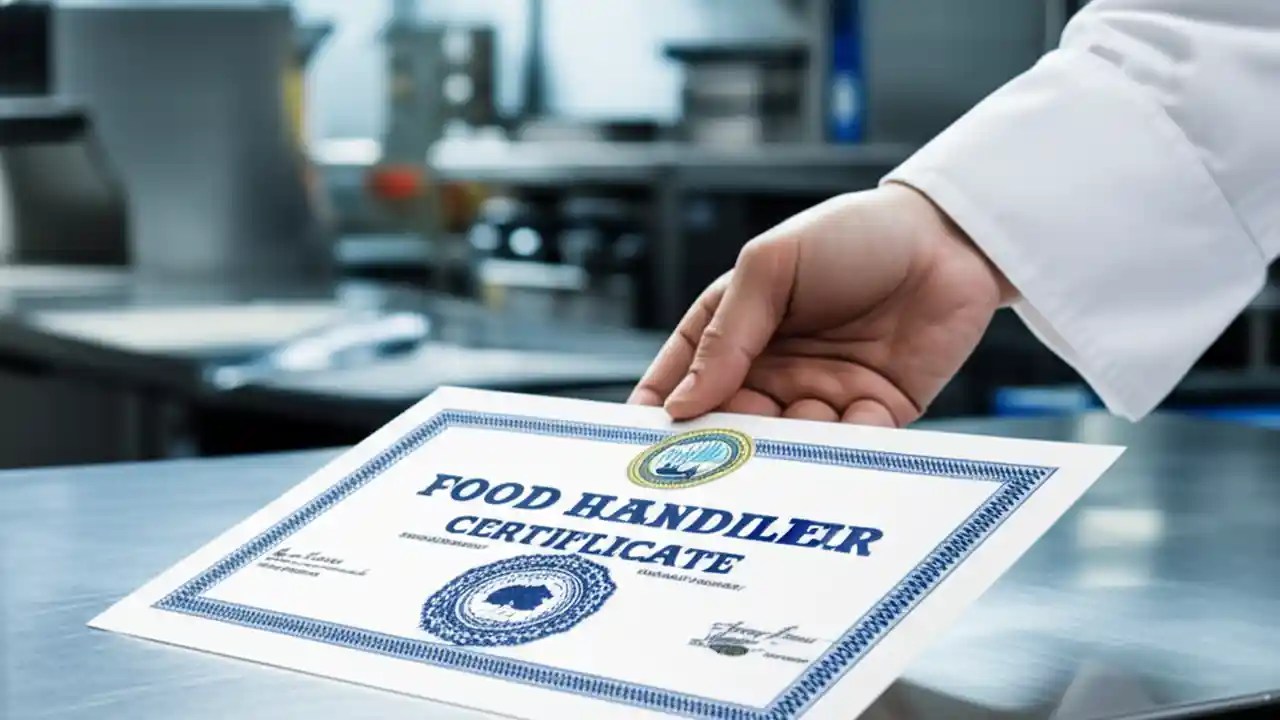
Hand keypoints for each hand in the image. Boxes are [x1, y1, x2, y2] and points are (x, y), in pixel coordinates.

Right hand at [629, 184, 1016, 426]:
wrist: (948, 236)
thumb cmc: (852, 234)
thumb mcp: (772, 265)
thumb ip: (727, 333)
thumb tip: (682, 403)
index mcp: (734, 330)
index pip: (682, 381)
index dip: (659, 417)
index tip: (641, 452)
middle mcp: (772, 371)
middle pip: (732, 426)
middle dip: (723, 446)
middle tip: (714, 467)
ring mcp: (821, 395)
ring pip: (789, 444)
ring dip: (786, 449)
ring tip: (789, 433)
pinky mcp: (875, 412)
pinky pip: (850, 447)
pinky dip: (843, 448)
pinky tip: (843, 429)